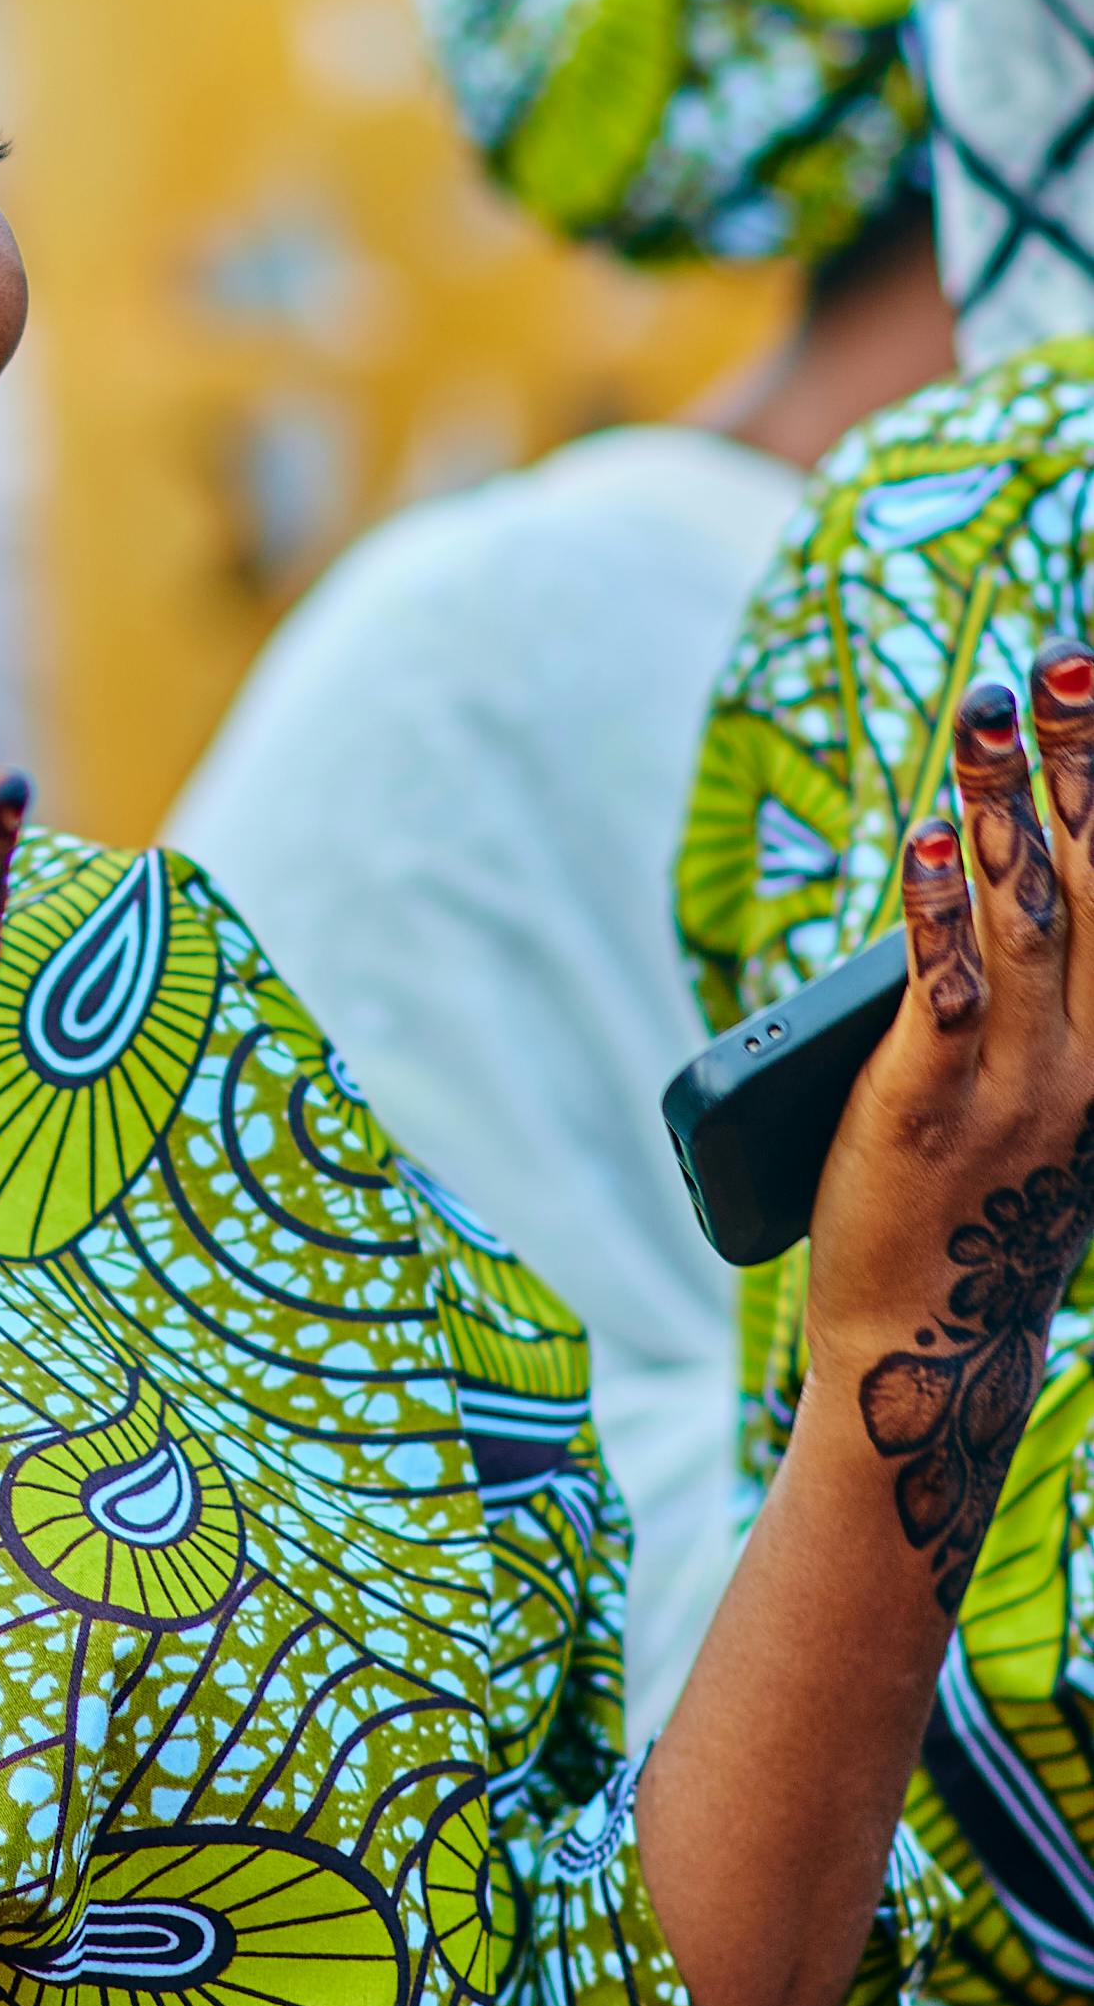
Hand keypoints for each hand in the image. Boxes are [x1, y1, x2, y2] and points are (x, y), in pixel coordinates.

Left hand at [804, 642, 1093, 1611]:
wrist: (929, 1344)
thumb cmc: (970, 1204)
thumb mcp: (1034, 1090)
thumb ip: (1027, 997)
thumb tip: (982, 873)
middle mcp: (1090, 1052)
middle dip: (1086, 764)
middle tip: (1068, 661)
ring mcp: (1017, 1077)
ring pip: (1017, 910)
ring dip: (1002, 798)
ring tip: (988, 708)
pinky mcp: (930, 1103)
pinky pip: (940, 987)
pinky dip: (935, 904)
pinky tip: (929, 833)